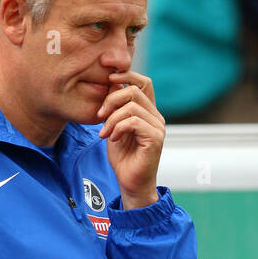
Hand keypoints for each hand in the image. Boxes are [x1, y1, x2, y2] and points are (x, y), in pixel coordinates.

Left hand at [97, 71, 164, 208]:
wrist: (130, 183)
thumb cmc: (123, 157)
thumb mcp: (114, 127)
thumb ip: (115, 108)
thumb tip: (109, 84)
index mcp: (148, 112)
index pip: (143, 82)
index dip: (126, 76)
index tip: (107, 80)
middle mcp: (156, 117)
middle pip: (135, 90)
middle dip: (111, 99)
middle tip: (99, 115)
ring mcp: (158, 127)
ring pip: (132, 106)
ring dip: (112, 118)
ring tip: (104, 133)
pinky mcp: (155, 139)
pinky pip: (133, 121)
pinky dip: (118, 128)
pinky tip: (112, 139)